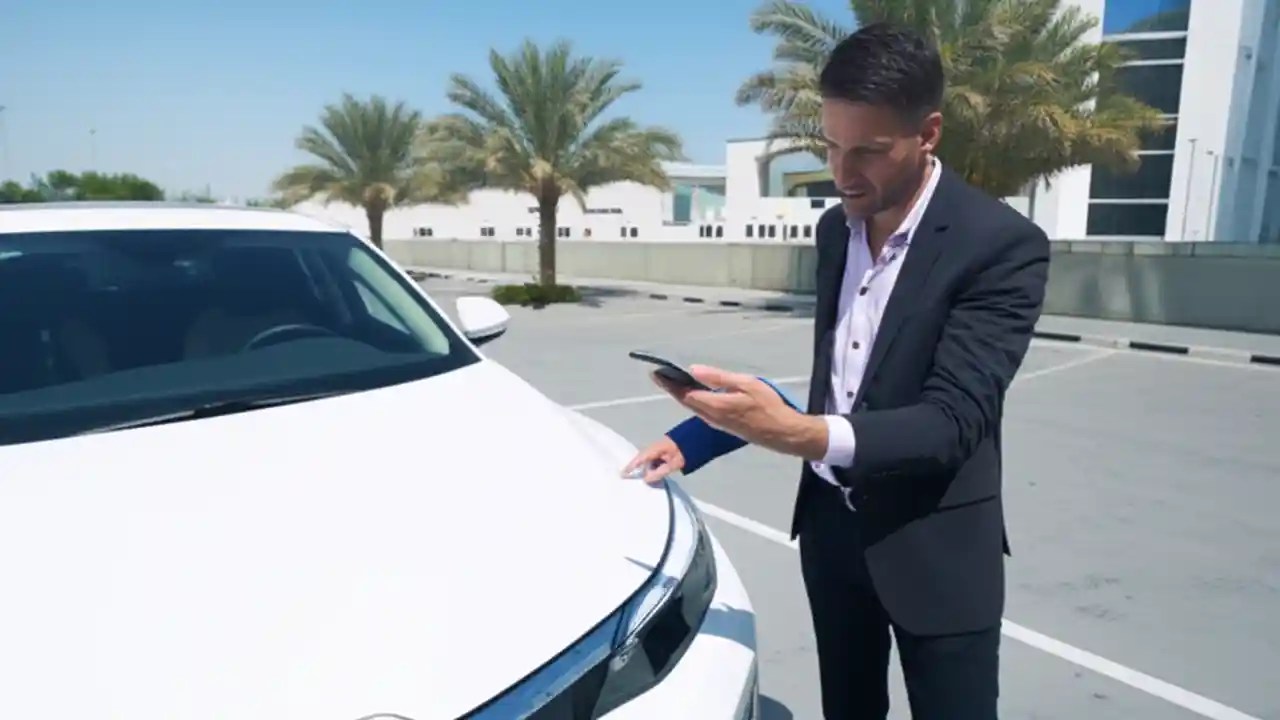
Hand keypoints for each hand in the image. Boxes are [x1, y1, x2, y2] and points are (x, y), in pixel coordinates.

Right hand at [622, 435, 685, 484]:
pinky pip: (656, 459)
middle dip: (639, 468)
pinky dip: (655, 466)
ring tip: (648, 479)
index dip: (630, 467)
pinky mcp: (666, 450)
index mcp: (655, 449)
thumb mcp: (674, 463)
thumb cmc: (687, 451)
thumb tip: (646, 479)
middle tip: (632, 478)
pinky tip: (657, 473)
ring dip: (648, 468)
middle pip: (644, 459)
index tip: (622, 475)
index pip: (639, 458)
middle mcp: (656, 447)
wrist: (700, 437)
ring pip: (650, 459)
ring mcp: (661, 448)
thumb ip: (660, 472)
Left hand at [655, 365, 828, 460]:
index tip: (656, 372)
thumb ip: (718, 378)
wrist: (781, 432)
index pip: (684, 393)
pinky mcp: (722, 426)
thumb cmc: (767, 405)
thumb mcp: (746, 384)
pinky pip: (701, 411)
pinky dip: (692, 400)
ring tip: (672, 380)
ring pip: (692, 407)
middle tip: (659, 374)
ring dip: (680, 394)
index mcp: (715, 405)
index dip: (669, 383)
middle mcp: (711, 417)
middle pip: (685, 401)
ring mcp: (716, 423)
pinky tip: (693, 392)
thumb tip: (693, 370)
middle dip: (671, 388)